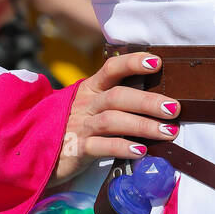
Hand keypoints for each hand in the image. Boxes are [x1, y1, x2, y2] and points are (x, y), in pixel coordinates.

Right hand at [48, 51, 178, 188]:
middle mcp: (86, 104)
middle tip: (174, 109)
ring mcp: (80, 126)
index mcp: (91, 88)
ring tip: (168, 132)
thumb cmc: (77, 126)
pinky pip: (100, 147)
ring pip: (112, 121)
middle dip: (148, 101)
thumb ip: (118, 100)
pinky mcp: (76, 149)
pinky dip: (122, 147)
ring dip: (143, 125)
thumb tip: (160, 99)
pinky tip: (140, 151)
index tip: (157, 62)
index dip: (133, 62)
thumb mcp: (93, 107)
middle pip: (118, 96)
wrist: (40, 150)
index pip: (111, 68)